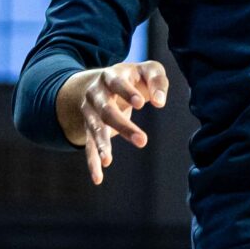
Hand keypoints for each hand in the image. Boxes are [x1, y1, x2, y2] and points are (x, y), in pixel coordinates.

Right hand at [67, 60, 169, 183]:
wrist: (105, 80)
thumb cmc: (135, 76)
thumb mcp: (148, 70)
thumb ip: (157, 81)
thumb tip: (160, 102)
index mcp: (110, 76)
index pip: (117, 83)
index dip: (127, 92)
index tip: (141, 104)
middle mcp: (96, 94)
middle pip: (106, 111)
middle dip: (123, 126)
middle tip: (143, 141)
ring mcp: (90, 112)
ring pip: (95, 129)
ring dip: (102, 145)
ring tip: (108, 160)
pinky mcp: (89, 127)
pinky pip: (89, 145)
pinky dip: (92, 162)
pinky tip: (97, 178)